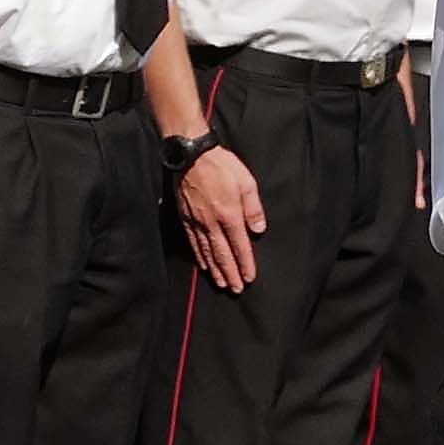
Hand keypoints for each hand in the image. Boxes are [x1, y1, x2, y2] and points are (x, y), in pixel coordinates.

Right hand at [176, 146, 264, 291]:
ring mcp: (196, 222)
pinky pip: (193, 243)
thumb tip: (258, 231)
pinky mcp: (185, 218)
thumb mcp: (247, 182)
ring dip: (215, 270)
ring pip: (206, 252)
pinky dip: (199, 257)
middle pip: (222, 254)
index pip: (239, 245)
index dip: (245, 263)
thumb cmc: (222, 166)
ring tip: (221, 283)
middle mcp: (212, 223)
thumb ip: (253, 208)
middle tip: (236, 289)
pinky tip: (203, 265)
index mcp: (229, 214)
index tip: (249, 278)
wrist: (191, 155)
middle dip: (230, 273)